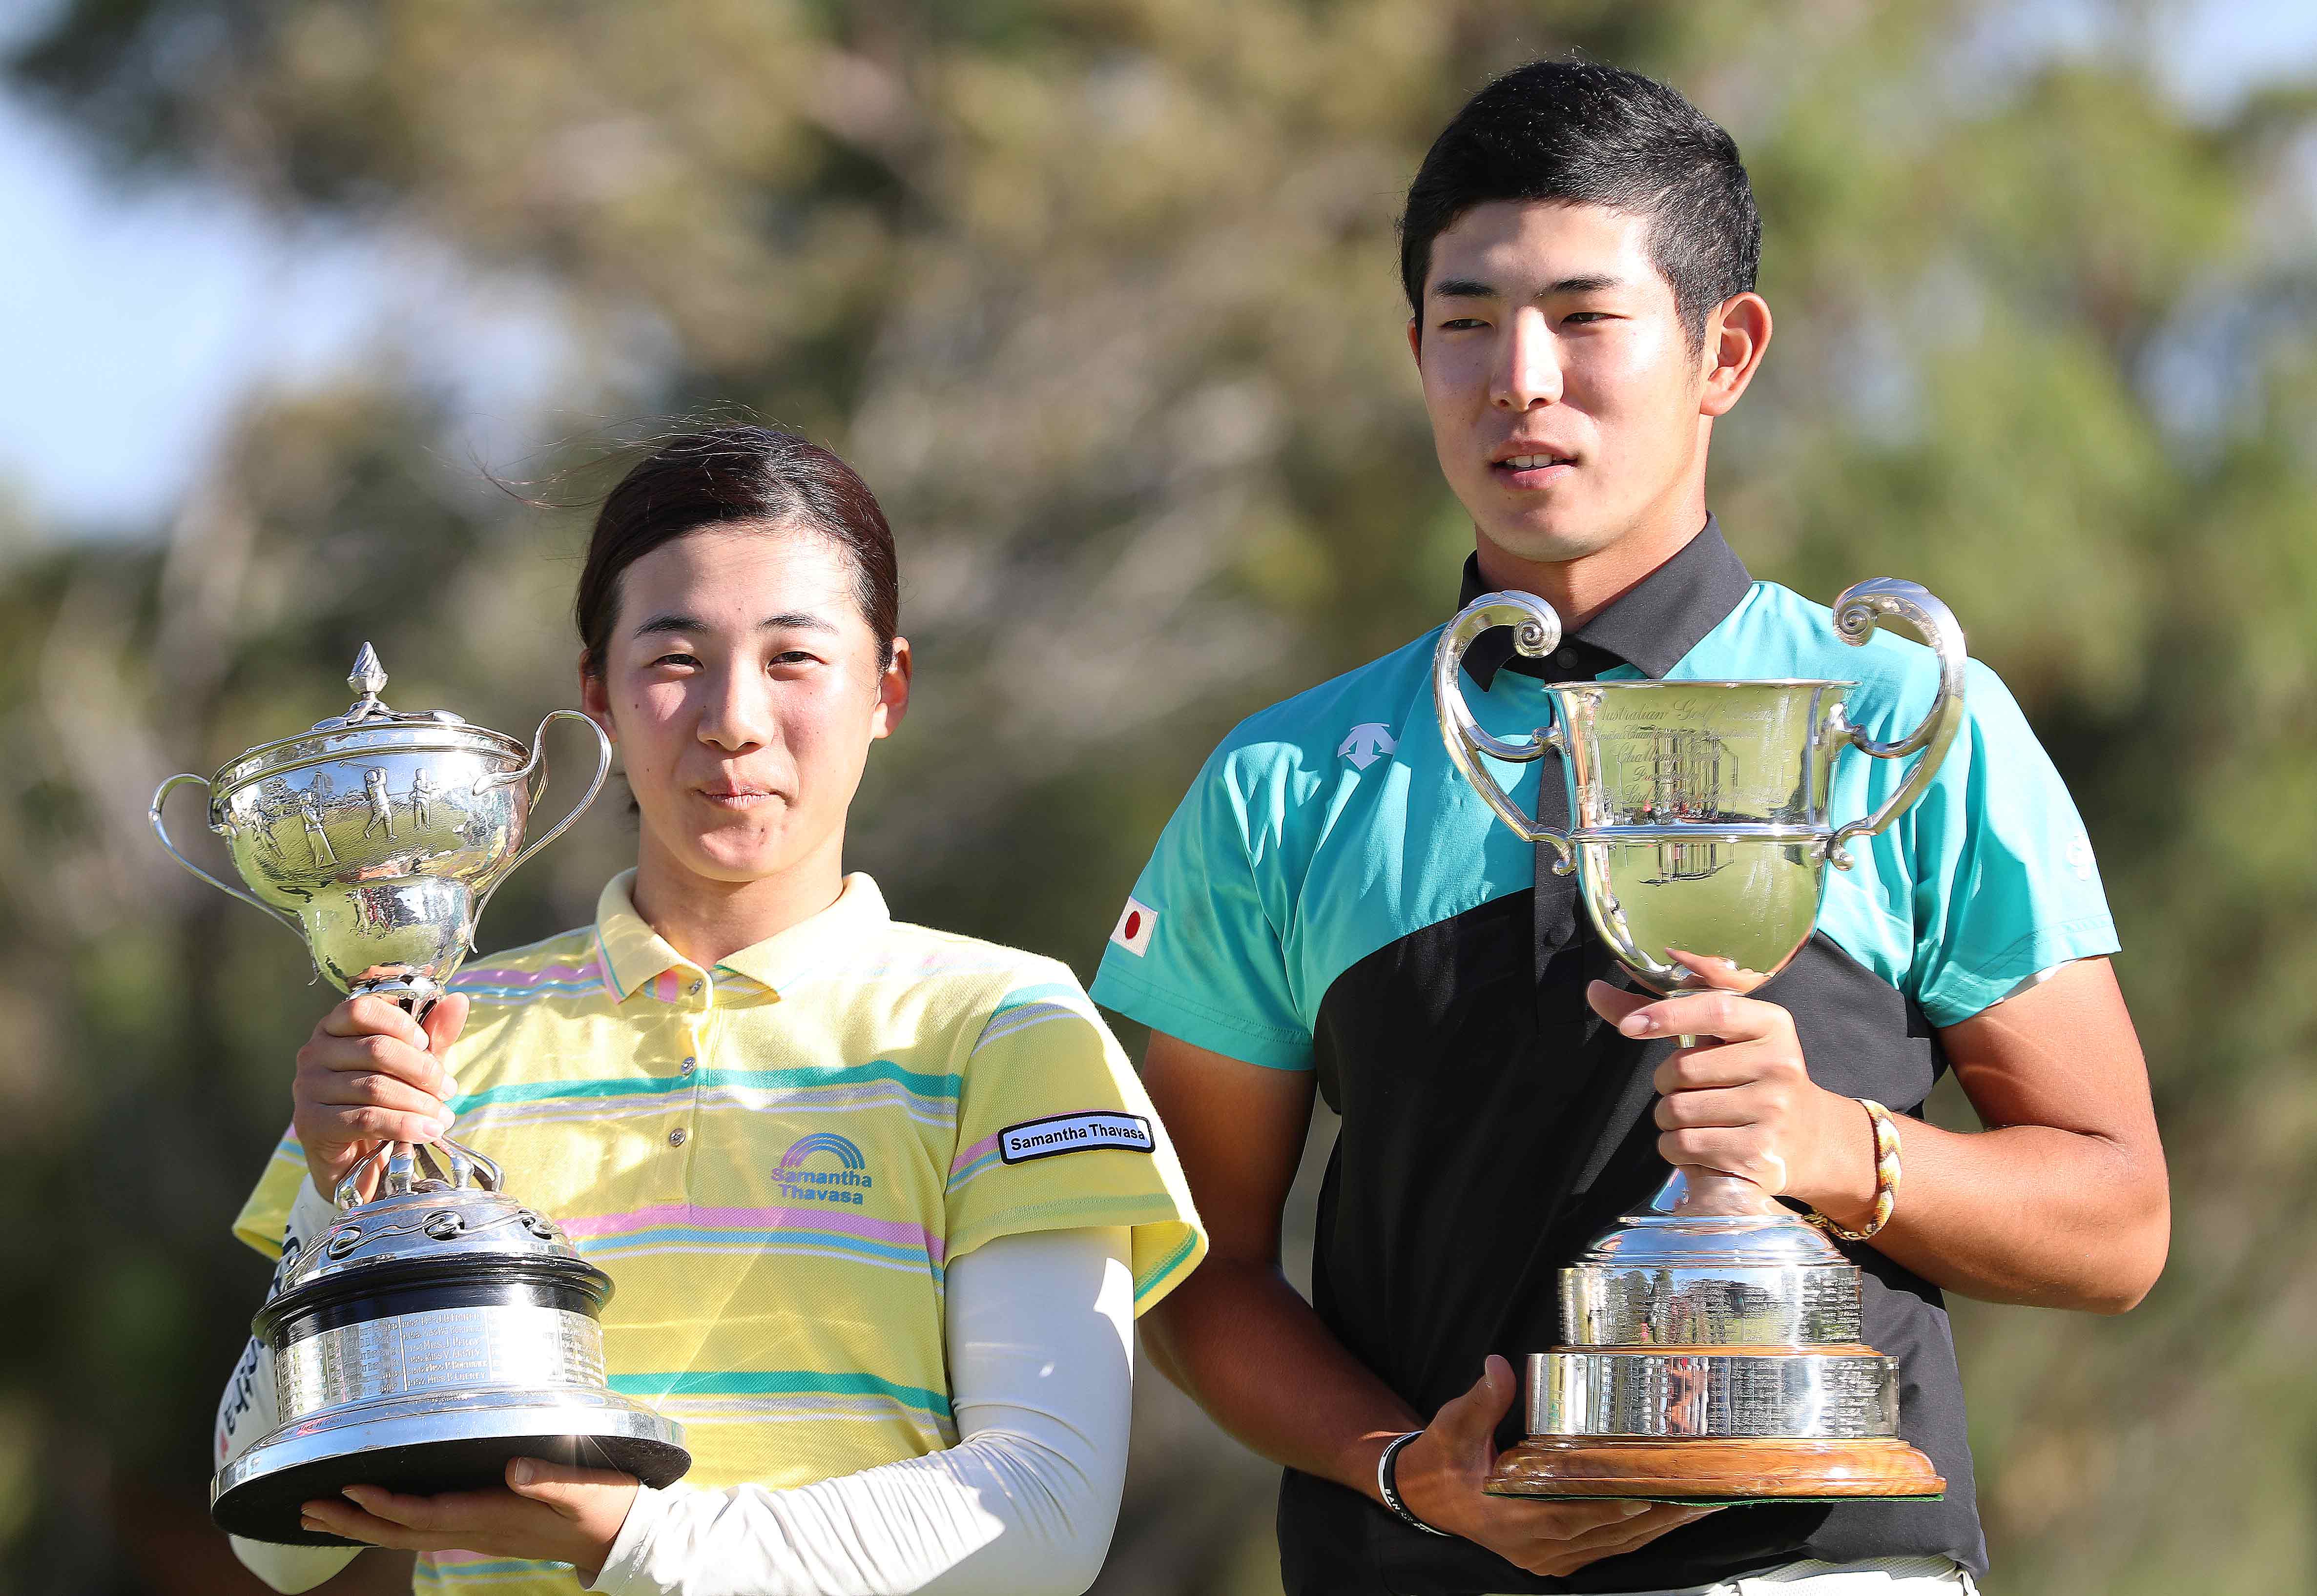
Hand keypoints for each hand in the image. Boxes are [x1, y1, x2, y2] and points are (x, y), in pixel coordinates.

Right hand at [293, 992, 469, 1199]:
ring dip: (419, 1103)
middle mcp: (314, 1052)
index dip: (400, 1023)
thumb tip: (459, 1001)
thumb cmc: (386, 1101)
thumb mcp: (414, 1065)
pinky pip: (365, 1119)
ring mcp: (307, 1086)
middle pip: (376, 1049)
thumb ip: (434, 1034)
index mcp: (335, 1027)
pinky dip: (403, 1125)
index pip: (363, 1008)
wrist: (357, 1159)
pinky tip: (427, 1132)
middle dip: (422, 1071)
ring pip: (374, 1087)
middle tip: (448, 1090)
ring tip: (443, 1117)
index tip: (427, 1045)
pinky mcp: (310, 1122)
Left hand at [300, 1458, 637, 1580]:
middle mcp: (477, 1530)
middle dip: (353, 1522)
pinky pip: (422, 1530)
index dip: (387, 1505)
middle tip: (307, 1507)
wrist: (617, 1537)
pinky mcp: (482, 1529)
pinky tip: (373, 1516)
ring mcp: (477, 1533)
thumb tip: (514, 1467)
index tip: (352, 1488)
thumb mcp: (585, 1490)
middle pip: (402, 1533)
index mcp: (495, 1516)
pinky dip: (388, 1524)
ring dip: (360, 1527)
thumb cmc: (603, 1505)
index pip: (428, 1515)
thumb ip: (551, 1479)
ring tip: (319, 1516)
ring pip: (406, 1536)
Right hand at [1390, 1357, 1717, 1576]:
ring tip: (1698, 1504)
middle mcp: (1533, 1547)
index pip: (1564, 1515)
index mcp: (1506, 1519)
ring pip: (1611, 1545)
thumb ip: (1482, 1401)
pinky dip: (1637, 1533)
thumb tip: (1500, 1368)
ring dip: (1655, 1526)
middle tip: (1697, 1492)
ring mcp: (1546, 1557)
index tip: (1645, 1490)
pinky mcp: (1555, 1557)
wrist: (1425, 1495)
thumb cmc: (1443, 1459)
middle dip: (1652, 1513)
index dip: (1605, 1504)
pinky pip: (1605, 1549)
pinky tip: (1665, 1516)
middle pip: (1603, 1533)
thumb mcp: (1453, 1426)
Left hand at [1586, 981, 1875, 1226]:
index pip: (1715, 1009)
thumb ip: (1658, 1013)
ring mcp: (1773, 1112)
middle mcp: (1779, 1065)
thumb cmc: (1746, 1076)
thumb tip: (1595, 989)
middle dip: (1665, 1081)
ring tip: (1696, 1116)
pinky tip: (1701, 1145)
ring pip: (1677, 1111)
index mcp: (1772, 1024)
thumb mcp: (1718, 1038)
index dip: (1666, 1016)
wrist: (1808, 1138)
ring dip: (1668, 1118)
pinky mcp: (1759, 1154)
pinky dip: (1675, 1148)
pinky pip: (1684, 1146)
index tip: (1629, 1028)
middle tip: (1686, 1088)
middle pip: (1683, 1069)